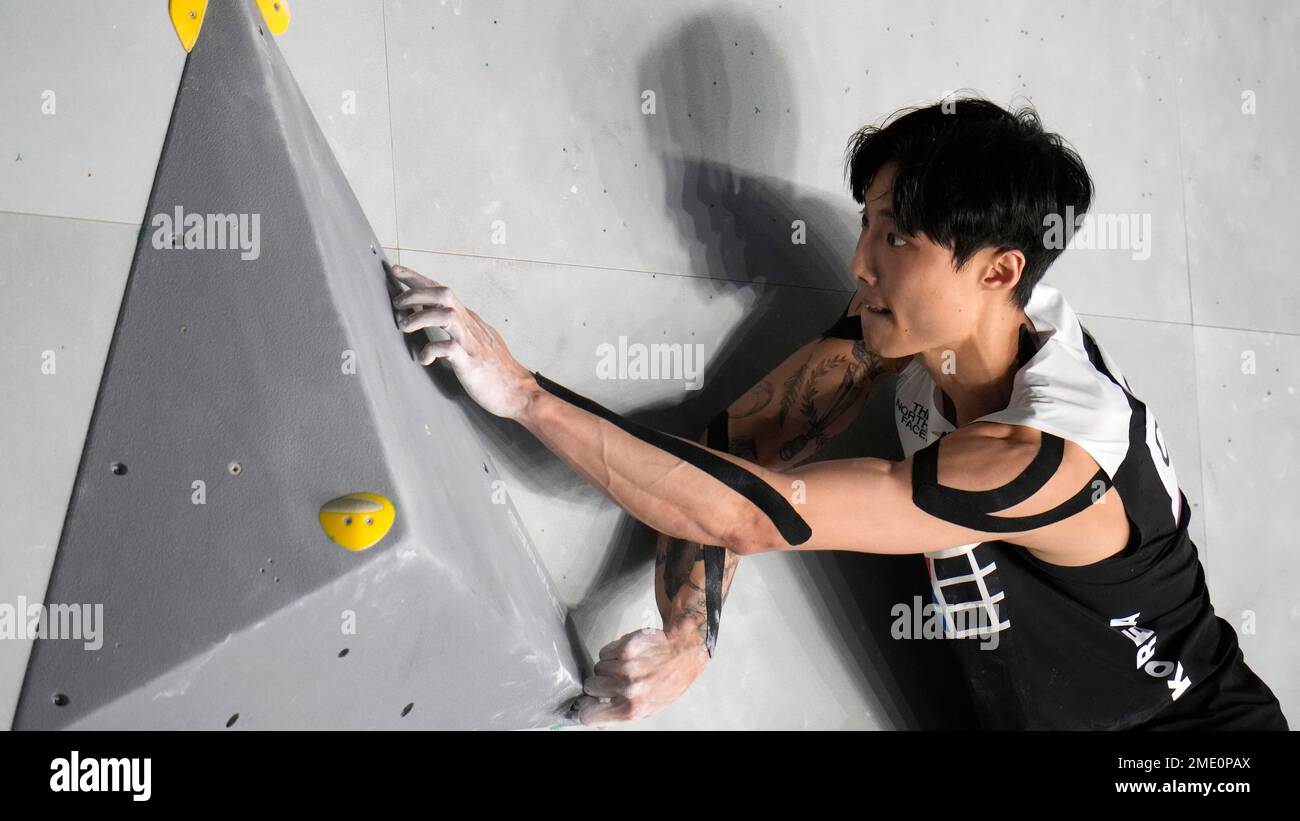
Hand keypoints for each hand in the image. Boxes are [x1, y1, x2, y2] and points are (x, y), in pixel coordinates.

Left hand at [390, 265, 537, 419]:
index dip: (418, 278)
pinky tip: (424, 358)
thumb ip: (461, 328)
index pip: (442, 290)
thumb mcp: (478, 340)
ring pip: (446, 315)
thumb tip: (441, 317)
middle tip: (397, 301)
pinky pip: (448, 348)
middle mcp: (471, 325)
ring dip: (420, 317)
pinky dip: (430, 350)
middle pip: (444, 294)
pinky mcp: (471, 361)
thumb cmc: (497, 370)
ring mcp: (471, 342)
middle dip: (416, 293)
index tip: (397, 270)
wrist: (517, 392)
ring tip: (404, 327)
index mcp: (470, 320)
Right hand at [572, 626, 710, 725]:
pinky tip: (628, 655)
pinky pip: (604, 652)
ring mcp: (627, 667)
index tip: (589, 706)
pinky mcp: (626, 647)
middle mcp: (629, 689)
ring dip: (608, 667)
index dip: (587, 710)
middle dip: (600, 684)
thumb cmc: (669, 681)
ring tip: (627, 667)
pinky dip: (612, 652)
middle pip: (591, 687)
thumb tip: (598, 722)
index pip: (590, 716)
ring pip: (598, 668)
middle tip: (617, 681)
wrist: (684, 652)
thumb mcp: (649, 708)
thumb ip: (621, 715)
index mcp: (632, 709)